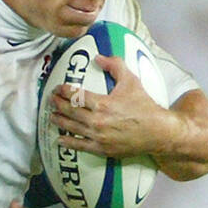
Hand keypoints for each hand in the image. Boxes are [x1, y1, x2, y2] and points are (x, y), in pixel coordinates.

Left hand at [49, 55, 169, 158]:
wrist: (157, 131)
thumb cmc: (144, 105)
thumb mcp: (131, 80)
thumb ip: (114, 65)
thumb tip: (98, 57)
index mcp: (102, 103)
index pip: (76, 95)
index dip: (64, 90)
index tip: (59, 88)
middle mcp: (97, 121)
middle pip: (70, 111)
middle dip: (57, 103)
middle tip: (51, 99)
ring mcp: (98, 137)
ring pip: (72, 128)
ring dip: (59, 121)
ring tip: (51, 115)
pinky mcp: (102, 149)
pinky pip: (80, 146)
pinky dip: (68, 142)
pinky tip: (60, 139)